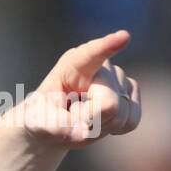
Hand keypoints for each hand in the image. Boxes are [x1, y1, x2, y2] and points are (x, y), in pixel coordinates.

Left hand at [0, 30, 141, 148]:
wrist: (54, 121)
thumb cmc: (43, 115)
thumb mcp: (38, 121)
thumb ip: (56, 126)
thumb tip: (81, 133)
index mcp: (73, 64)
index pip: (92, 54)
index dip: (108, 46)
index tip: (123, 37)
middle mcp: (101, 67)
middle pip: (109, 104)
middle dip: (91, 121)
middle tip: (72, 117)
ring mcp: (119, 78)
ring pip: (121, 115)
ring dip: (100, 126)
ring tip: (83, 118)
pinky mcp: (131, 92)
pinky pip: (131, 120)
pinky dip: (114, 128)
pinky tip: (100, 121)